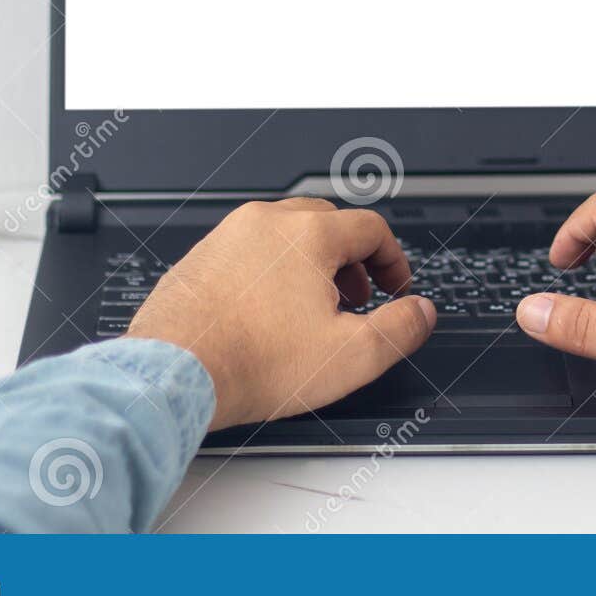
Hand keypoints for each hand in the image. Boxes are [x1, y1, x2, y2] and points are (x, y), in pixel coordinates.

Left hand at [125, 199, 435, 429]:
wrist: (174, 373)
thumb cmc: (250, 362)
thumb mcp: (351, 356)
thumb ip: (399, 329)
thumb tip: (421, 313)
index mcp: (308, 235)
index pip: (370, 228)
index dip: (393, 260)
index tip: (394, 288)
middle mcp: (265, 223)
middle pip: (328, 221)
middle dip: (351, 258)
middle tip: (357, 297)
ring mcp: (227, 237)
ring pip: (284, 234)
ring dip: (310, 263)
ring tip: (312, 308)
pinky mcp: (200, 259)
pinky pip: (247, 252)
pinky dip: (269, 272)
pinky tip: (267, 314)